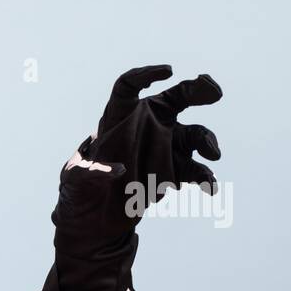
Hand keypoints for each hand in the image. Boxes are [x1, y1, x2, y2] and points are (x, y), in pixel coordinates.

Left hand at [77, 65, 223, 221]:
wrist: (92, 219)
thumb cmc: (78, 191)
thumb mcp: (75, 180)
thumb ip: (91, 173)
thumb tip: (119, 169)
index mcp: (117, 118)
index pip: (128, 86)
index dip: (146, 75)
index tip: (169, 71)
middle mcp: (145, 125)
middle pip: (176, 98)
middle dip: (198, 91)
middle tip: (215, 93)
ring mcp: (163, 147)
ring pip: (193, 135)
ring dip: (206, 141)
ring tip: (212, 154)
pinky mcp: (172, 172)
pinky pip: (194, 170)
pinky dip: (204, 178)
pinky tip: (210, 187)